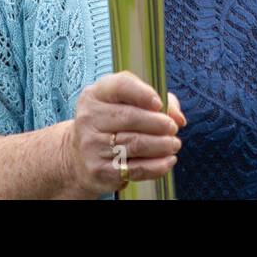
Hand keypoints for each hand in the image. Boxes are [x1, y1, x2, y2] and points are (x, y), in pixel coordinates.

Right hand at [61, 70, 186, 197]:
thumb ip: (154, 100)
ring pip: (135, 144)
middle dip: (158, 123)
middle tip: (172, 128)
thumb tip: (178, 116)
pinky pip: (135, 168)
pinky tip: (168, 160)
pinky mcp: (99, 170)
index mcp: (95, 95)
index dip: (143, 93)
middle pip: (130, 117)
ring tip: (174, 144)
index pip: (120, 86)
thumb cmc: (110, 123)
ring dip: (162, 145)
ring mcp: (92, 145)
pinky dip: (157, 166)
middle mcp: (89, 118)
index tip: (159, 103)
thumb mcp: (125, 103)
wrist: (78, 157)